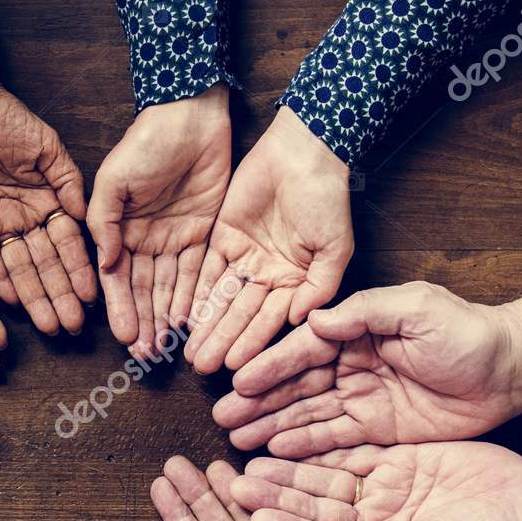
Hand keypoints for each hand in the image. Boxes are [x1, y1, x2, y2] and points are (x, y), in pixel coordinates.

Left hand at [0, 85, 96, 336]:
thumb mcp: (46, 146)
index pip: (67, 243)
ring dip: (32, 297)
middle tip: (70, 326)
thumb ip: (67, 180)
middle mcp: (25, 219)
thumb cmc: (7, 118)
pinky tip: (11, 302)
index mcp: (48, 202)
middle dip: (57, 295)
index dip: (78, 270)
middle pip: (44, 264)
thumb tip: (85, 216)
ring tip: (48, 325)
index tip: (89, 297)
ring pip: (17, 268)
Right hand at [87, 87, 230, 359]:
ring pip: (170, 287)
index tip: (125, 337)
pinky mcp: (204, 233)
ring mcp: (174, 238)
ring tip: (167, 348)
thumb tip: (104, 266)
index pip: (118, 279)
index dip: (121, 309)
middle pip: (144, 291)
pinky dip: (195, 296)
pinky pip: (198, 272)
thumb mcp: (114, 180)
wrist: (190, 116)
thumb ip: (104, 223)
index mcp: (118, 230)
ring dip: (168, 318)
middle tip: (147, 356)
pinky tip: (192, 321)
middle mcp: (144, 240)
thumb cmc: (146, 142)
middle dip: (145, 323)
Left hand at [186, 106, 353, 374]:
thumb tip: (299, 322)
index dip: (253, 343)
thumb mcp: (334, 248)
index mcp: (296, 281)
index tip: (236, 367)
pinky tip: (186, 317)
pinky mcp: (224, 237)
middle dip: (222, 340)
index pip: (270, 319)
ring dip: (207, 325)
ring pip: (222, 298)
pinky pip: (208, 270)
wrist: (302, 153)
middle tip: (202, 367)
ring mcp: (245, 257)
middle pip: (242, 314)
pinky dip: (198, 293)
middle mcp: (269, 275)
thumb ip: (319, 287)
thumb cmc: (327, 198)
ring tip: (192, 352)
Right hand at [215, 284, 521, 453]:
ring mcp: (362, 399)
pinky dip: (303, 447)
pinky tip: (273, 453)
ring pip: (307, 415)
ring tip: (236, 441)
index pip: (304, 349)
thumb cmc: (469, 333)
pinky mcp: (377, 430)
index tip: (238, 383)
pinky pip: (332, 439)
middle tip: (222, 421)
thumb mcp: (417, 309)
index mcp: (357, 330)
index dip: (270, 367)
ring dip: (271, 428)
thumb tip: (313, 316)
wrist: (512, 372)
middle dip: (258, 403)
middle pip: (296, 386)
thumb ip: (365, 312)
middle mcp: (351, 365)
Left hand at [230, 443, 521, 520]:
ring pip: (322, 480)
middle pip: (310, 510)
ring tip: (247, 457)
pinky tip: (287, 433)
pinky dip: (320, 445)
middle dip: (272, 496)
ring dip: (286, 470)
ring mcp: (379, 492)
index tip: (252, 518)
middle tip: (233, 481)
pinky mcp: (395, 461)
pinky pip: (349, 452)